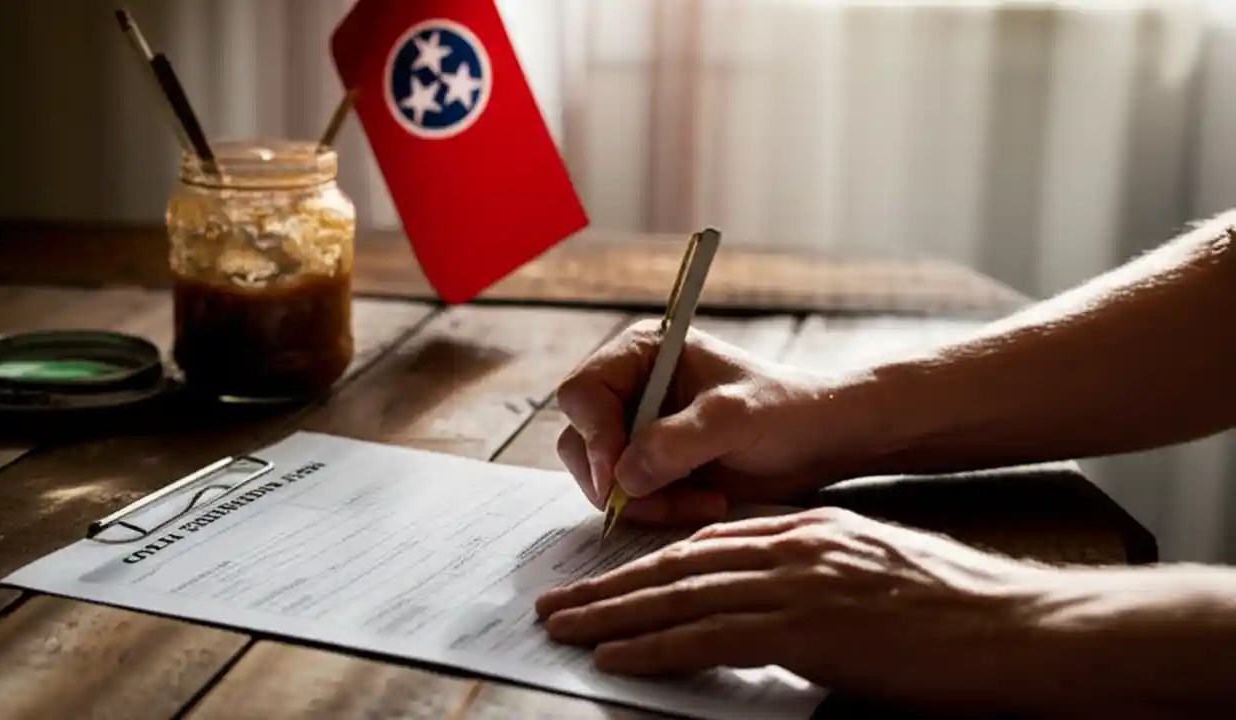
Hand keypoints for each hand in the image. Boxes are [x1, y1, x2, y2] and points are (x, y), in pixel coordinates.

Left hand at [536, 507, 1053, 714]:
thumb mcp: (874, 568)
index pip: (708, 544)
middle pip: (678, 565)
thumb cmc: (956, 610)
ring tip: (565, 630)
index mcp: (808, 530)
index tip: (613, 581)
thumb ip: (816, 572)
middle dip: (611, 587)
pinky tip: (614, 658)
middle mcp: (792, 546)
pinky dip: (653, 648)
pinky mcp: (805, 629)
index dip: (652, 564)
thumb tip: (769, 598)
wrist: (1014, 627)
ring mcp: (796, 584)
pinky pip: (707, 637)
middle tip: (558, 603)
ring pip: (679, 597)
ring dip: (612, 615)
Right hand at [555, 321, 837, 525]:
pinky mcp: (649, 467)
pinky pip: (625, 499)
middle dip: (618, 479)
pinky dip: (657, 511)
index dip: (594, 436)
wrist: (819, 442)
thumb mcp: (733, 419)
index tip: (619, 477)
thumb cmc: (785, 412)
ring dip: (643, 501)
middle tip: (663, 500)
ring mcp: (636, 430)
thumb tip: (621, 477)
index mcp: (641, 353)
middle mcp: (629, 388)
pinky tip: (705, 503)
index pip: (582, 393)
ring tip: (702, 502)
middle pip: (580, 440)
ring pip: (598, 477)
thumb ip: (675, 442)